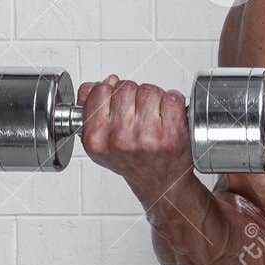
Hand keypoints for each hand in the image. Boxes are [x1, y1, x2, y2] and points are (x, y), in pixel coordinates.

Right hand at [77, 74, 190, 197]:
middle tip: (138, 110)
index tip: (117, 101)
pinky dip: (173, 101)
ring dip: (154, 96)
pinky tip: (168, 114)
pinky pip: (172, 98)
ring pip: (149, 90)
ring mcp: (147, 136)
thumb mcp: (100, 139)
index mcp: (96, 138)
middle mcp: (120, 138)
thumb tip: (105, 82)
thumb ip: (92, 107)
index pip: (100, 91)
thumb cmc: (132, 160)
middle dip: (133, 94)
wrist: (160, 182)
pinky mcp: (172, 135)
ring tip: (153, 113)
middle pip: (126, 87)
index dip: (111, 91)